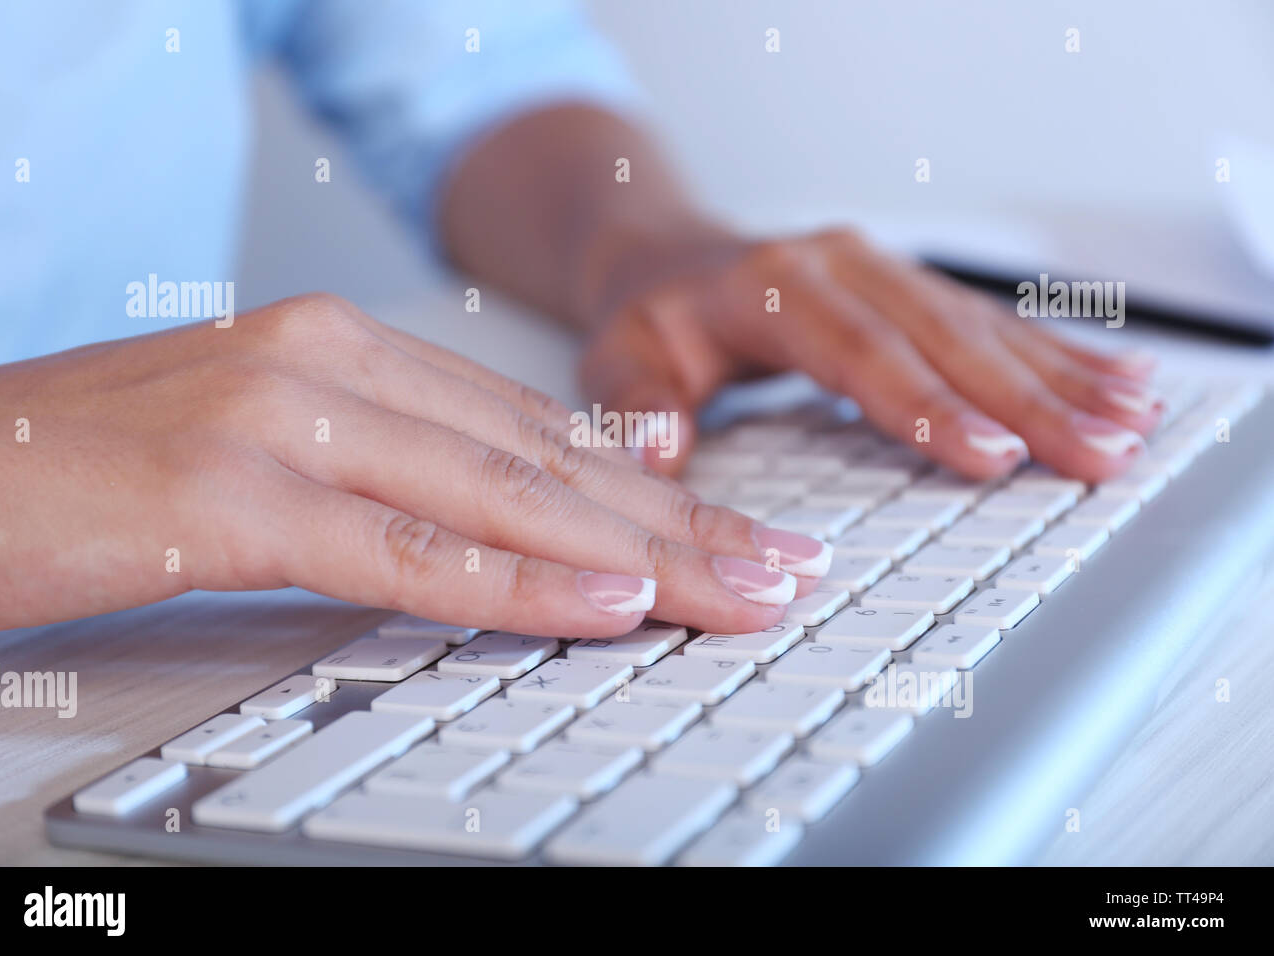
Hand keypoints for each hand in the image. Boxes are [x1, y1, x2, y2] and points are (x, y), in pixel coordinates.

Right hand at [0, 294, 832, 635]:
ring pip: (500, 497)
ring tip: (740, 595)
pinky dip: (515, 583)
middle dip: (679, 526)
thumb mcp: (268, 449)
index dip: (649, 489)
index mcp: (342, 346)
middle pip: (545, 460)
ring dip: (636, 557)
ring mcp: (280, 417)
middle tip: (783, 570)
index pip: (533, 429)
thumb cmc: (101, 467)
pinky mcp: (230, 489)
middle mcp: (327, 360)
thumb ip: (395, 470)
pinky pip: (405, 549)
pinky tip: (605, 609)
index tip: (739, 533)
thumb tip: (521, 511)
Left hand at [580, 227, 1159, 480]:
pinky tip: (1116, 377)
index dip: (928, 404)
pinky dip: (1056, 353)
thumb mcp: (620, 358)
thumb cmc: (649, 320)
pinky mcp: (910, 286)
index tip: (993, 456)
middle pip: (944, 336)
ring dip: (1062, 376)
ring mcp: (884, 270)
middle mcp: (841, 265)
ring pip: (983, 325)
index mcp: (773, 285)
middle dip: (1028, 398)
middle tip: (1099, 452)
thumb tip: (657, 450)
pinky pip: (992, 319)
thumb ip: (634, 405)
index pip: (860, 350)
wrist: (666, 259)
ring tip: (1131, 423)